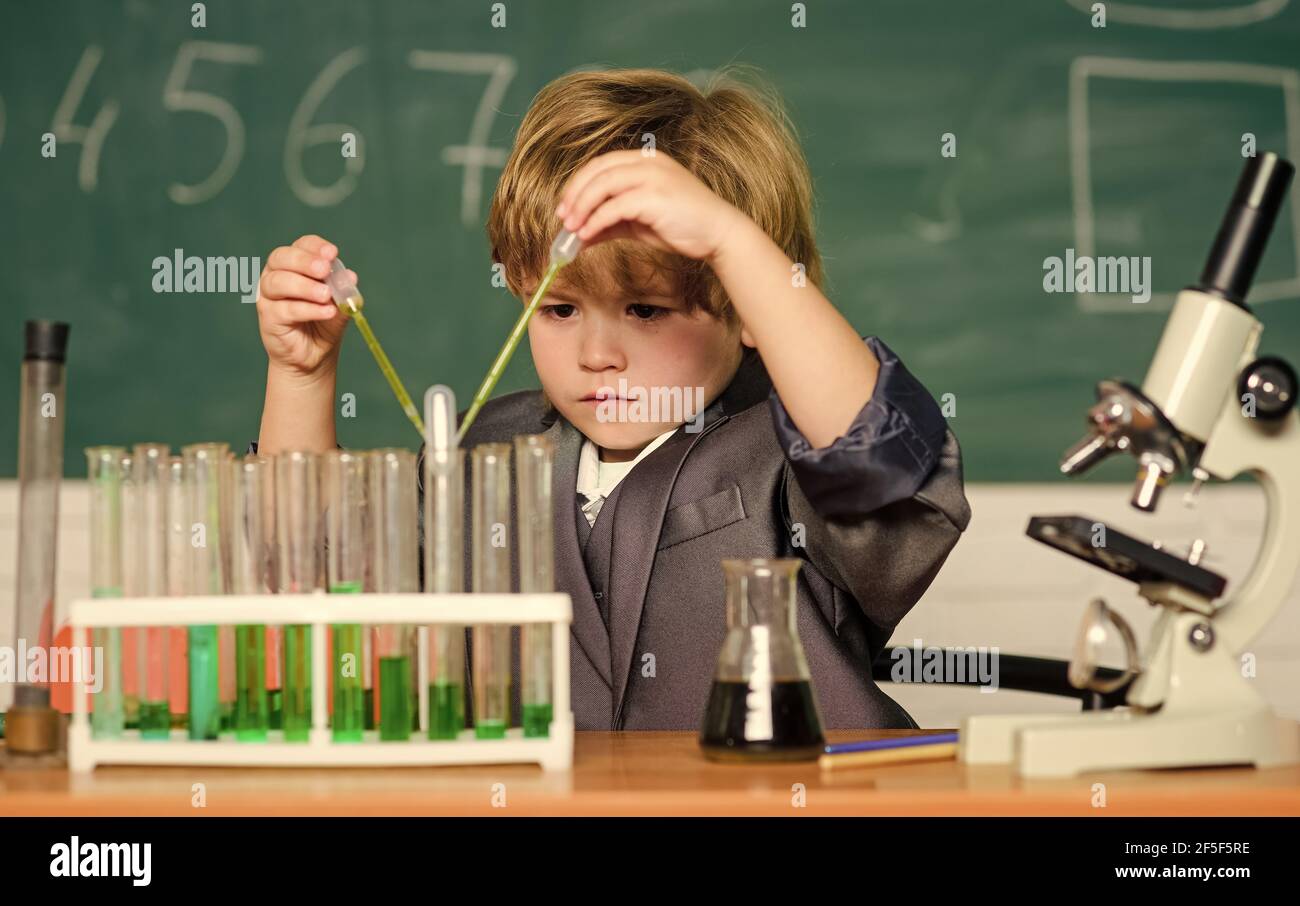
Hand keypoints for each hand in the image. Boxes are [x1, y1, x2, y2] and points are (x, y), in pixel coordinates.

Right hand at [256, 234, 355, 380]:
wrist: (315, 355)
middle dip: (304, 261)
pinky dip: (308, 309)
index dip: (315, 246)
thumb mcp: (339, 304)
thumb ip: (342, 291)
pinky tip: (326, 312)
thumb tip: (349, 276)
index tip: (332, 253)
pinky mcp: (267, 317)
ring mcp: (268, 296)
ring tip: (326, 295)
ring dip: (305, 286)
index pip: (300, 246)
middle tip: (324, 269)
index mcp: (294, 265)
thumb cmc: (324, 324)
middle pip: (281, 258)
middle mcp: (276, 275)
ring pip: (278, 282)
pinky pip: (285, 309)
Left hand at [555, 150, 744, 262]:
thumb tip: (579, 234)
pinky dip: (596, 220)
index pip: (602, 164)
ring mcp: (652, 176)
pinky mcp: (655, 196)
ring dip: (582, 207)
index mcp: (645, 160)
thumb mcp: (639, 223)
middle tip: (563, 218)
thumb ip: (610, 222)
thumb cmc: (682, 226)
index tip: (565, 206)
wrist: (718, 234)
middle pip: (598, 170)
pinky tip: (587, 235)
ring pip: (603, 185)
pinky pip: (615, 206)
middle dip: (575, 194)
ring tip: (571, 229)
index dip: (578, 184)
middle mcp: (648, 162)